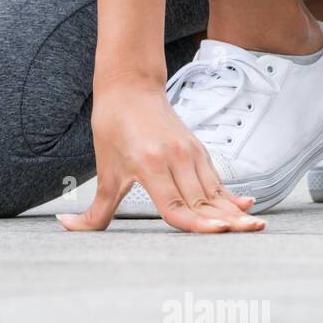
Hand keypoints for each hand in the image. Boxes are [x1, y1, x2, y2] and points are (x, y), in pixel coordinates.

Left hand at [58, 78, 262, 233]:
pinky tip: (247, 208)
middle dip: (227, 222)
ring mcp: (190, 153)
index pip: (175, 205)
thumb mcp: (103, 171)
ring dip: (234, 212)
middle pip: (203, 201)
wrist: (129, 87)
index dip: (197, 223)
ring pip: (214, 191)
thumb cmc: (113, 127)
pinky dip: (231, 196)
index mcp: (149, 165)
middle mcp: (174, 159)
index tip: (219, 232)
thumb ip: (94, 209)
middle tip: (250, 235)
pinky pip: (216, 180)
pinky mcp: (198, 151)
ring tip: (255, 229)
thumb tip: (66, 226)